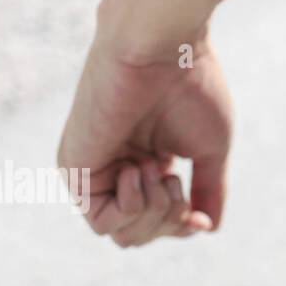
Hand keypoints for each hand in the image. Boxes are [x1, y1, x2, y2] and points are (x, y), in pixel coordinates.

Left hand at [58, 25, 232, 246]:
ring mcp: (95, 170)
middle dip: (166, 223)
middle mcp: (118, 169)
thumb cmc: (192, 88)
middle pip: (137, 234)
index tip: (198, 216)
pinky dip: (130, 206)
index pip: (158, 220)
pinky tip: (140, 169)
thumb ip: (209, 190)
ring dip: (152, 214)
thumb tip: (207, 228)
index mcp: (149, 162)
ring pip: (120, 233)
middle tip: (177, 183)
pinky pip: (101, 220)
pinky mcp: (75, 168)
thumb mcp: (210, 150)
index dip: (181, 226)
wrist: (165, 50)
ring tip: (161, 171)